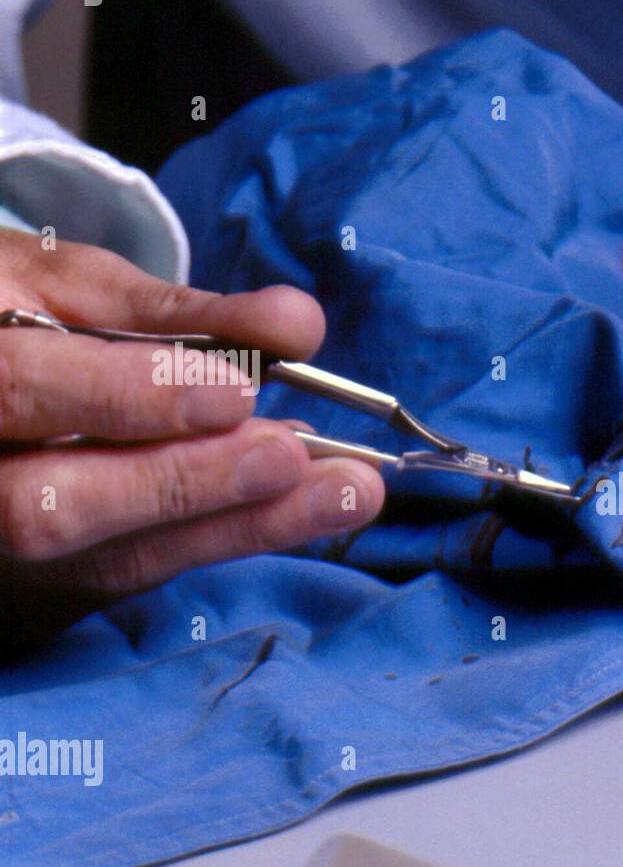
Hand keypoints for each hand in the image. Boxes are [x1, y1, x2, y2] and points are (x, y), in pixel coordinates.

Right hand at [0, 230, 384, 638]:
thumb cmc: (15, 316)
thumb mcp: (73, 287)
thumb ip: (181, 312)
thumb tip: (296, 325)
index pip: (20, 389)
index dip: (128, 396)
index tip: (235, 390)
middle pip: (48, 506)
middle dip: (182, 483)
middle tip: (291, 456)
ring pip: (103, 555)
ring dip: (238, 524)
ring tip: (345, 491)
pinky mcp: (48, 579)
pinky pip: (139, 569)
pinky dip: (231, 535)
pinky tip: (310, 507)